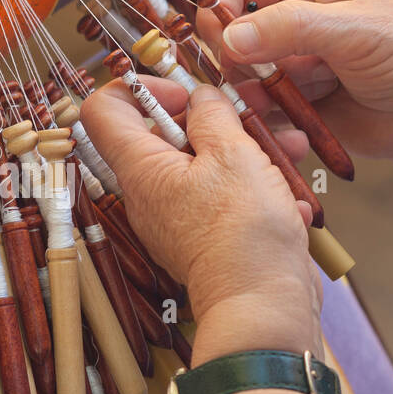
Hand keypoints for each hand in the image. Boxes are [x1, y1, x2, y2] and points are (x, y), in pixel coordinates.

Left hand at [81, 80, 322, 362]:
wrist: (263, 305)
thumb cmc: (242, 232)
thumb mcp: (232, 152)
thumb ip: (213, 115)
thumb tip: (201, 98)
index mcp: (140, 168)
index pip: (104, 110)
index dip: (140, 88)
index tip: (182, 93)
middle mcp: (148, 194)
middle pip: (164, 135)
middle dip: (213, 121)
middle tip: (248, 120)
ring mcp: (175, 218)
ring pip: (203, 166)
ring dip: (246, 153)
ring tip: (288, 154)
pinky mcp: (204, 238)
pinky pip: (222, 200)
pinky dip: (254, 191)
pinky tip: (287, 200)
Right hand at [198, 0, 392, 180]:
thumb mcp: (356, 31)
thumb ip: (292, 27)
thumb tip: (231, 35)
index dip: (219, 8)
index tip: (222, 42)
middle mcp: (286, 12)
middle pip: (224, 29)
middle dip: (231, 58)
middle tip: (253, 80)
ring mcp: (283, 57)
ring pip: (232, 73)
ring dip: (247, 93)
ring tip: (280, 104)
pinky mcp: (284, 97)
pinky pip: (250, 107)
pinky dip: (259, 119)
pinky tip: (288, 124)